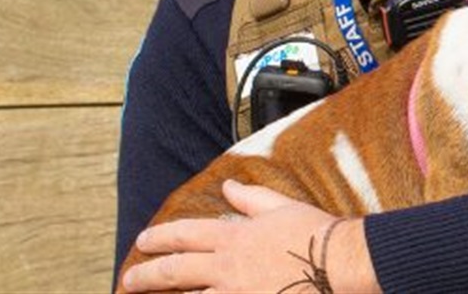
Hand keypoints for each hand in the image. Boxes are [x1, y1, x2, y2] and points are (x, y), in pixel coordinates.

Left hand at [122, 180, 379, 292]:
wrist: (341, 263)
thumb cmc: (316, 234)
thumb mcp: (282, 207)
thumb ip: (250, 198)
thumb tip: (228, 186)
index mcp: (234, 237)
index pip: (185, 234)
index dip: (160, 237)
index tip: (143, 241)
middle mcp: (226, 267)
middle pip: (174, 272)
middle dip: (144, 276)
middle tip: (126, 281)